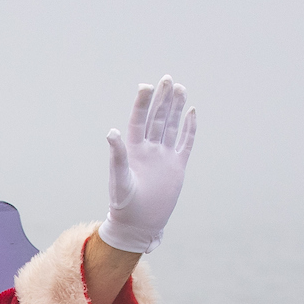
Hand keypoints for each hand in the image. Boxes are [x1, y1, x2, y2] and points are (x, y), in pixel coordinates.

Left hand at [99, 78, 196, 253]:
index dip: (142, 104)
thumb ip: (117, 156)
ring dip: (176, 108)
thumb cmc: (124, 205)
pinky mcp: (177, 167)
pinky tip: (192, 112)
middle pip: (157, 119)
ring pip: (171, 127)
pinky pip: (185, 143)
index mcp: (134, 151)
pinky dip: (189, 128)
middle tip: (167, 79)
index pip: (139, 121)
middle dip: (162, 99)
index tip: (146, 86)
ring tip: (180, 88)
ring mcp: (164, 157)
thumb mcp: (119, 180)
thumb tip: (111, 132)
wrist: (139, 224)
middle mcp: (149, 150)